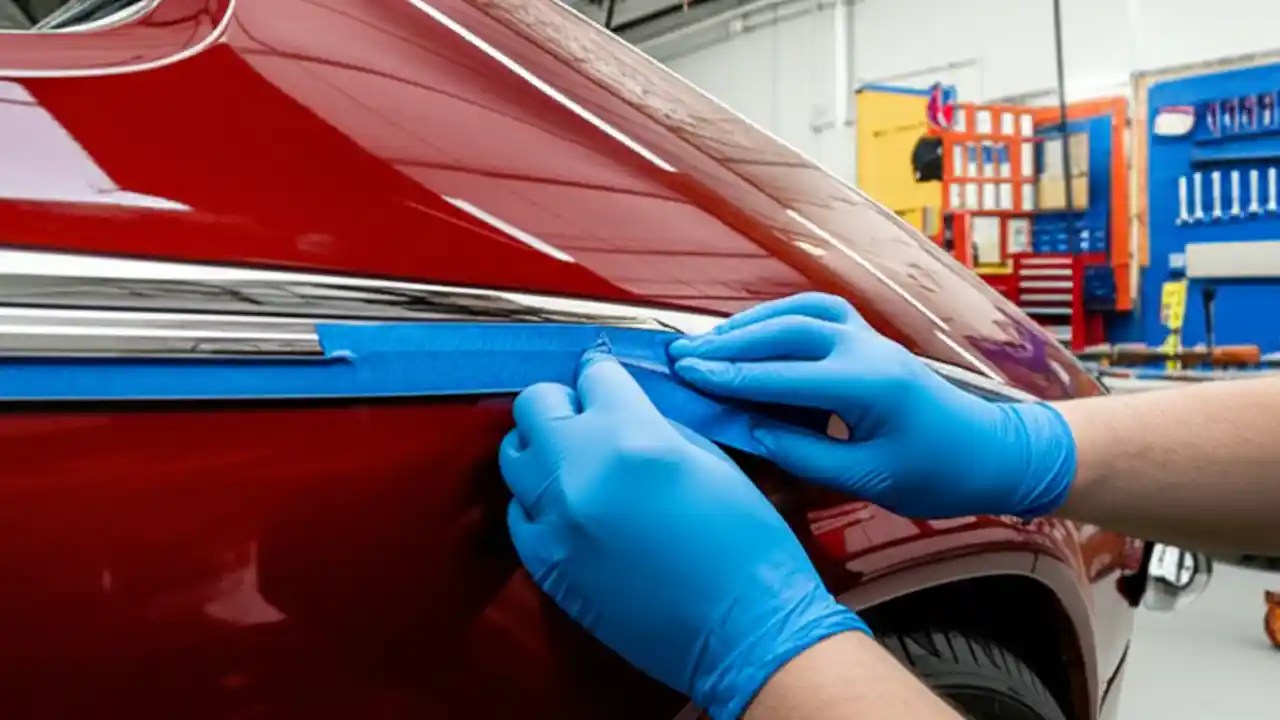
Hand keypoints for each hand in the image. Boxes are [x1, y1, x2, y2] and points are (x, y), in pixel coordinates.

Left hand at [500, 352, 867, 719]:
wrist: (743, 631)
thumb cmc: (745, 544)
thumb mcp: (710, 458)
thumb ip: (654, 424)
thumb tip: (620, 409)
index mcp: (633, 438)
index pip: (592, 375)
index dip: (604, 376)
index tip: (608, 384)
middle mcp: (581, 471)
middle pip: (535, 404)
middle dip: (563, 403)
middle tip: (587, 419)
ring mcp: (555, 520)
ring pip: (515, 455)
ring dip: (544, 449)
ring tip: (576, 462)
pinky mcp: (545, 564)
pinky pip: (517, 512)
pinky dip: (538, 502)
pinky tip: (571, 509)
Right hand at [668, 292, 1075, 518]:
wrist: (991, 452)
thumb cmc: (936, 472)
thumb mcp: (866, 477)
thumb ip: (802, 453)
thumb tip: (747, 431)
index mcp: (867, 385)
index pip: (782, 375)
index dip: (730, 376)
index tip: (687, 376)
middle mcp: (866, 349)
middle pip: (784, 333)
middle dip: (729, 344)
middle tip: (682, 355)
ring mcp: (870, 337)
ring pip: (798, 314)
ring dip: (750, 325)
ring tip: (707, 343)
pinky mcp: (869, 338)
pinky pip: (816, 313)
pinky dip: (777, 319)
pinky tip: (754, 332)